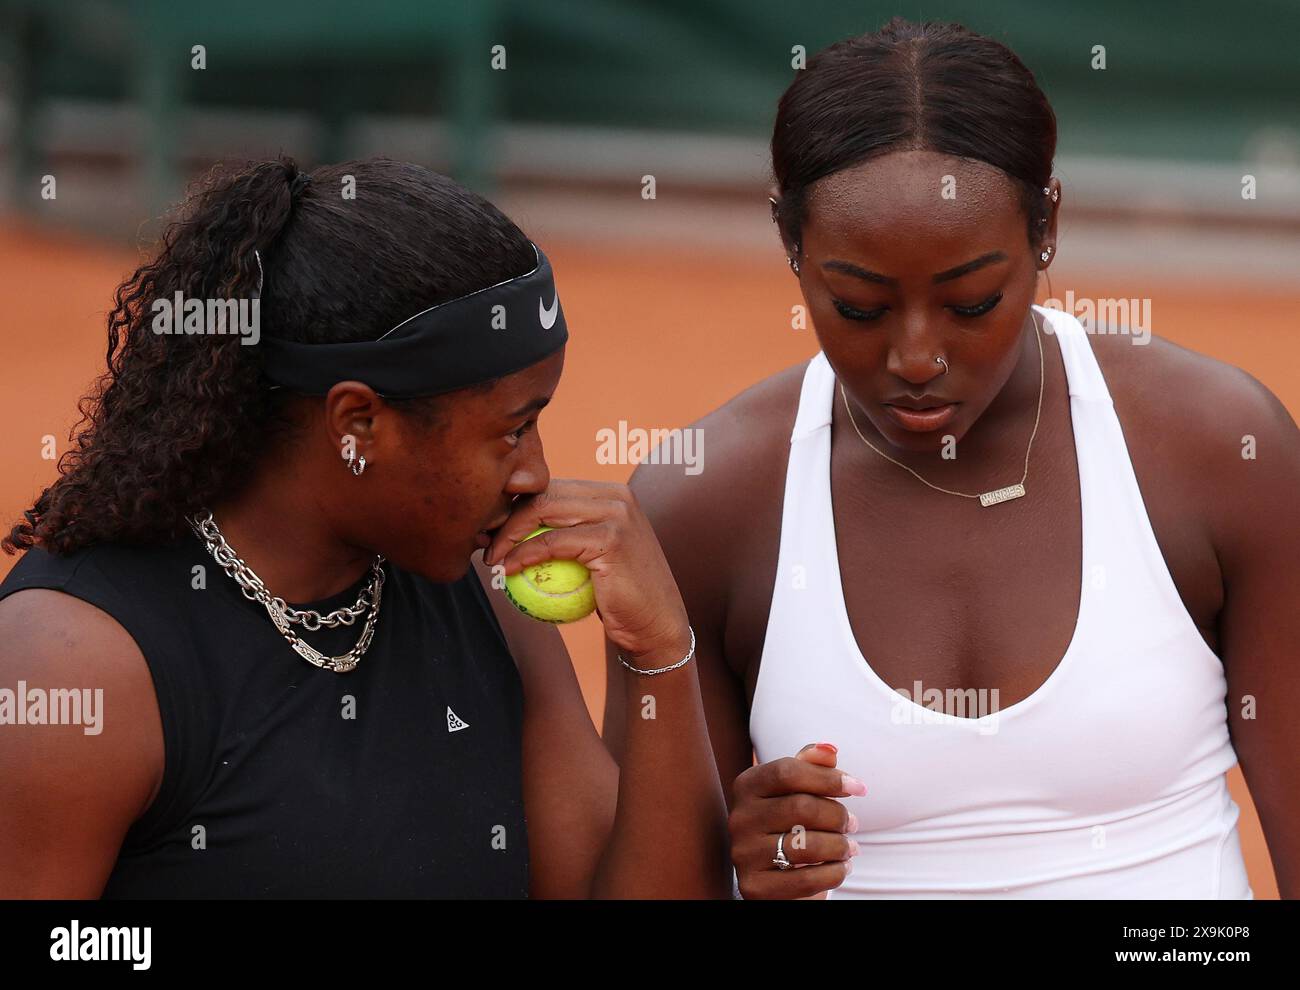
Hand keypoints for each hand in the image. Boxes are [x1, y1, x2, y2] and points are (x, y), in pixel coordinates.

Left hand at [482, 480, 690, 660]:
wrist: (655, 626)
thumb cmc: (618, 597)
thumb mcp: (593, 556)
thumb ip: (567, 534)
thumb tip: (512, 524)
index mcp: (612, 493)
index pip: (551, 488)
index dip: (515, 506)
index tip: (493, 532)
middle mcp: (617, 495)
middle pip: (544, 493)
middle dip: (506, 515)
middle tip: (486, 544)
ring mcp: (617, 514)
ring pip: (544, 510)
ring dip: (508, 534)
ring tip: (493, 558)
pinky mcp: (611, 539)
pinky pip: (552, 542)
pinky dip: (524, 554)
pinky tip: (508, 569)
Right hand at [729, 742, 864, 898]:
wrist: (775, 875)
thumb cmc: (792, 824)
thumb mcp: (798, 790)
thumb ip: (811, 765)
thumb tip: (829, 748)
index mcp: (747, 785)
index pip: (788, 771)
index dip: (828, 777)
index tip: (859, 788)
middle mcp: (738, 818)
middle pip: (801, 807)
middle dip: (838, 815)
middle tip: (854, 824)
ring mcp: (743, 854)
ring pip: (806, 845)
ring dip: (840, 846)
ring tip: (849, 847)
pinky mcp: (753, 886)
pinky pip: (806, 879)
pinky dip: (834, 873)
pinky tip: (841, 867)